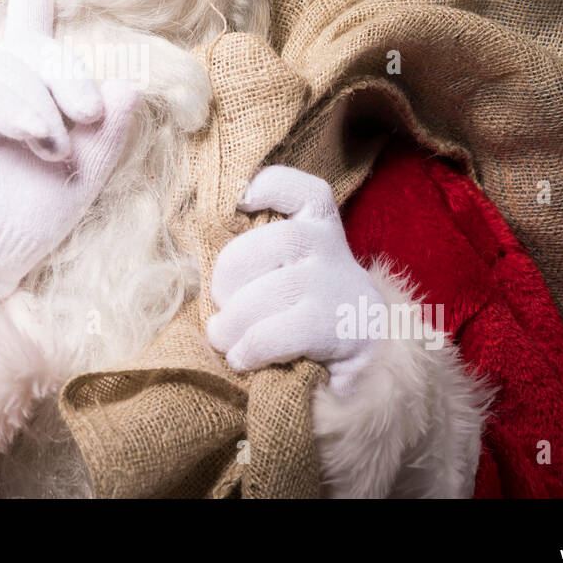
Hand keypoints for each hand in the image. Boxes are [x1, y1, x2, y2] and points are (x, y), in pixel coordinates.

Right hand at [0, 0, 140, 299]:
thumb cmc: (20, 229)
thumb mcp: (81, 183)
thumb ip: (106, 137)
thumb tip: (127, 85)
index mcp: (30, 102)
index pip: (32, 35)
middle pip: (34, 50)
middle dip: (68, 73)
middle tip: (91, 112)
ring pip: (10, 66)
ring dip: (43, 103)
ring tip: (55, 147)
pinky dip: (13, 105)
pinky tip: (34, 133)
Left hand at [206, 165, 383, 396]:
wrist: (362, 375)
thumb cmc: (301, 320)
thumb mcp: (283, 276)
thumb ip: (254, 260)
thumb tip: (200, 264)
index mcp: (318, 228)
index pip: (303, 191)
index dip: (270, 186)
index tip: (242, 202)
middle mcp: (333, 251)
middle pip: (276, 242)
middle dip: (231, 275)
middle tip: (220, 307)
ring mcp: (340, 290)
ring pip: (275, 290)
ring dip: (235, 320)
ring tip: (224, 339)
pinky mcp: (341, 333)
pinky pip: (281, 332)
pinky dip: (252, 347)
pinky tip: (244, 360)